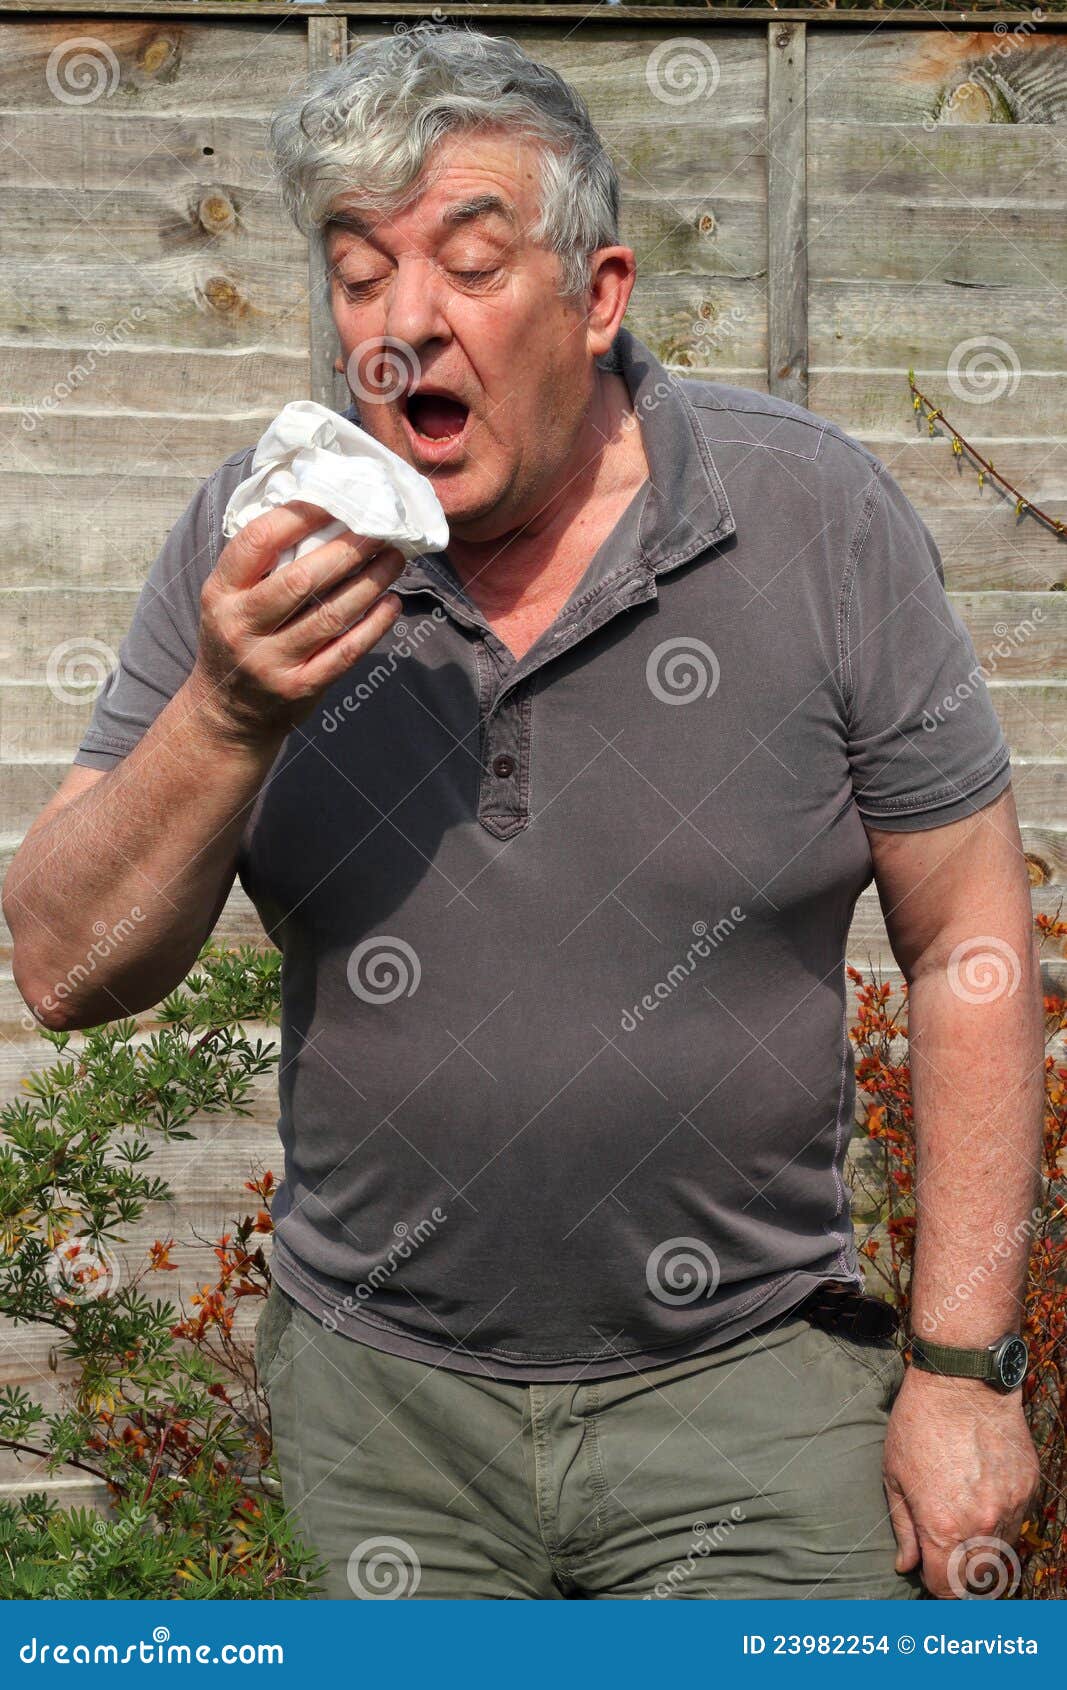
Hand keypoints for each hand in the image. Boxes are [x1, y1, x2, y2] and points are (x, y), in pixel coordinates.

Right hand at [188, 500, 406, 747]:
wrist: (228, 711)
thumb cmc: (238, 636)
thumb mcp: (229, 598)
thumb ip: (261, 564)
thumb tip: (316, 511)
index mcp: (220, 593)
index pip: (257, 542)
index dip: (299, 515)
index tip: (335, 499)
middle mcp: (241, 627)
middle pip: (301, 579)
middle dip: (347, 549)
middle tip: (379, 528)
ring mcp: (270, 661)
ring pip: (330, 615)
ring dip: (370, 583)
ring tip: (394, 559)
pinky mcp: (299, 688)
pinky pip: (346, 652)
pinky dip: (374, 625)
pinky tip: (391, 603)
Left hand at [883, 1366, 1039, 1597]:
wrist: (962, 1383)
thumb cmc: (917, 1425)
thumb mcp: (894, 1476)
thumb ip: (903, 1528)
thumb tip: (906, 1565)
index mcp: (943, 1529)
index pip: (946, 1588)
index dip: (935, 1584)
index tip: (928, 1570)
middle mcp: (982, 1526)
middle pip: (979, 1581)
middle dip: (960, 1575)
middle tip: (946, 1555)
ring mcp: (1010, 1508)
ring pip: (1002, 1555)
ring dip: (983, 1552)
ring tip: (963, 1525)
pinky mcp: (1027, 1489)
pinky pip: (1016, 1523)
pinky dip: (1001, 1523)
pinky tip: (982, 1499)